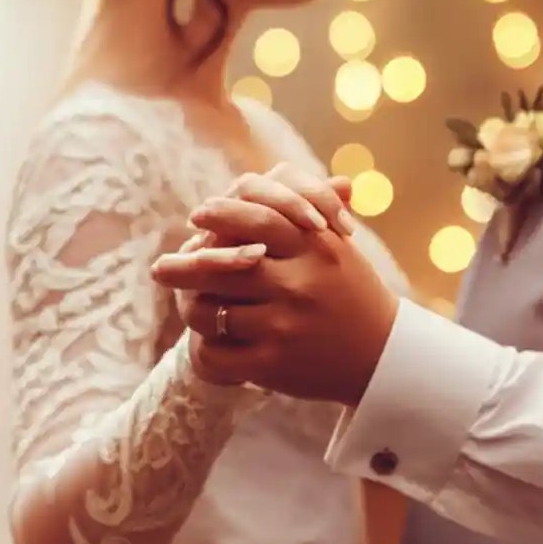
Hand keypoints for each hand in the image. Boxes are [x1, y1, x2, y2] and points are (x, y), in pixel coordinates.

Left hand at [151, 222, 397, 405]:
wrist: (382, 356)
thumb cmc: (348, 293)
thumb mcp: (335, 248)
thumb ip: (297, 214)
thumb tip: (252, 178)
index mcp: (315, 249)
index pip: (257, 220)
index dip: (220, 215)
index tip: (197, 217)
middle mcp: (299, 284)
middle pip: (220, 266)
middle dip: (182, 266)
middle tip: (161, 268)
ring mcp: (284, 326)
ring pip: (210, 311)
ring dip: (191, 308)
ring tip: (189, 305)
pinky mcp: (274, 365)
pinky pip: (216, 354)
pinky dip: (203, 350)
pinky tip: (208, 342)